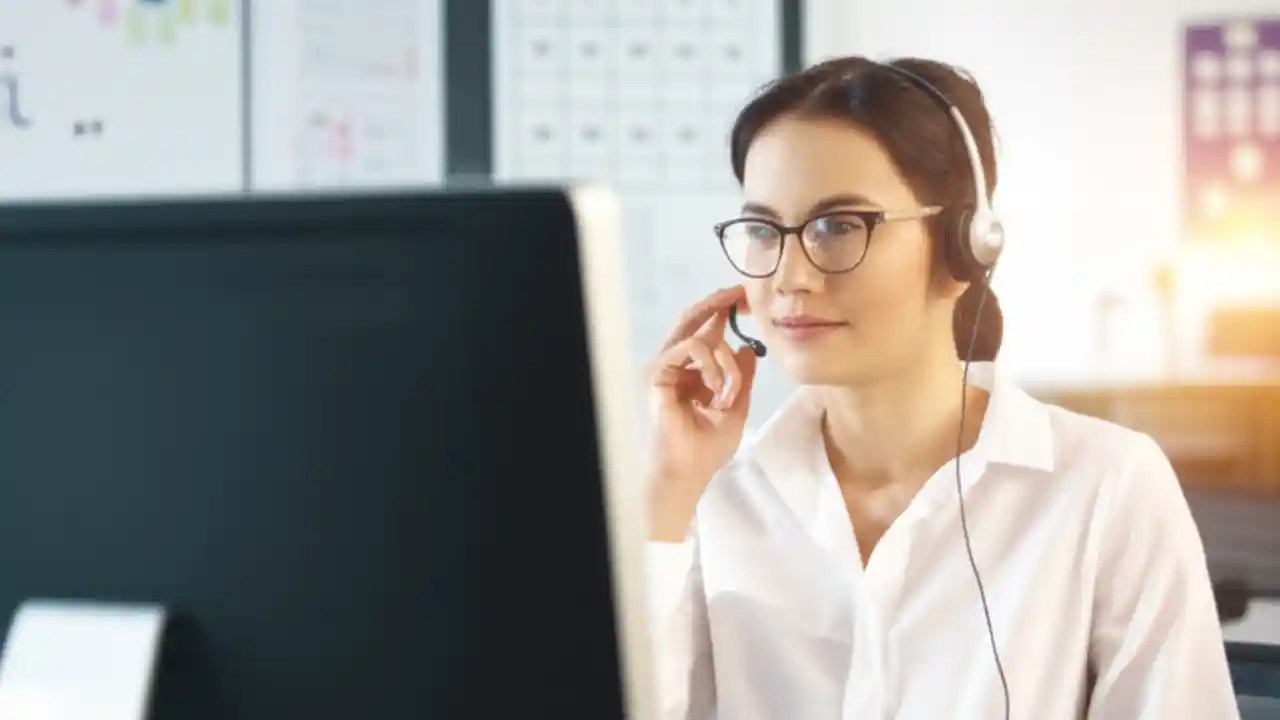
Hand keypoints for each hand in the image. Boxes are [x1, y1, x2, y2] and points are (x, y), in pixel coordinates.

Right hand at [647, 286, 758, 540]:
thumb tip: (749, 348)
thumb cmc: (708, 447)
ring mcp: (665, 367)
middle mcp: (676, 365)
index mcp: (693, 371)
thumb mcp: (737, 407)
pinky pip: (690, 347)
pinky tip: (716, 389)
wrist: (690, 470)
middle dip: (717, 304)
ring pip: (700, 336)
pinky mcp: (658, 373)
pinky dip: (711, 364)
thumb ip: (742, 378)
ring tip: (728, 391)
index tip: (742, 297)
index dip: (721, 311)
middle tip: (737, 293)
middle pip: (693, 320)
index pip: (705, 331)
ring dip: (724, 360)